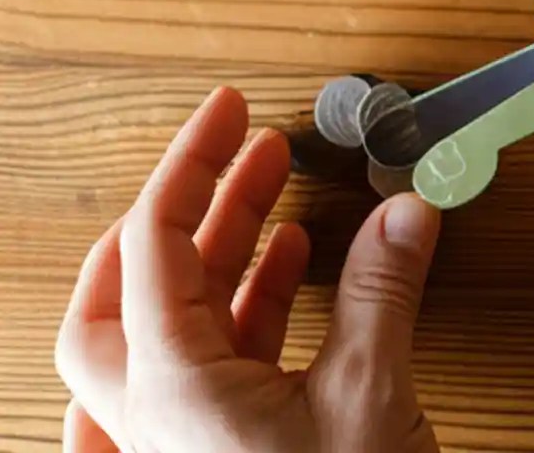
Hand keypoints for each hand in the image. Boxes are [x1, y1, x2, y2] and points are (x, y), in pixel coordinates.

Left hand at [55, 87, 441, 452]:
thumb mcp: (368, 399)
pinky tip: (298, 272)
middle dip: (188, 209)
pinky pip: (212, 360)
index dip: (194, 164)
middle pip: (130, 285)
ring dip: (225, 253)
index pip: (156, 243)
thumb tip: (403, 214)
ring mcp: (185, 436)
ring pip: (172, 322)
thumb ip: (380, 295)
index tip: (228, 113)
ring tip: (280, 201)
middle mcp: (158, 414)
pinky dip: (249, 305)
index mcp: (173, 391)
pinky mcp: (223, 449)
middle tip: (241, 155)